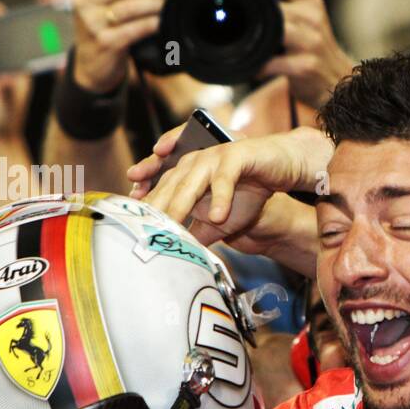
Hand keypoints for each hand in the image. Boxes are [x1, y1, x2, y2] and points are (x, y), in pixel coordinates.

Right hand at [71, 0, 163, 92]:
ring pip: (129, 7)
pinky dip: (151, 23)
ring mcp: (93, 23)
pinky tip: (159, 21)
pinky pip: (134, 29)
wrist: (90, 63)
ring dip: (153, 4)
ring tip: (165, 3)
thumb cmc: (101, 25)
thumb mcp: (99, 0)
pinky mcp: (106, 43)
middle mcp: (85, 2)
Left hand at [130, 126, 331, 248]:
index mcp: (187, 172)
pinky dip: (221, 196)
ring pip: (193, 180)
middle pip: (170, 184)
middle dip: (156, 205)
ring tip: (172, 222)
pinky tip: (218, 216)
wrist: (281, 168)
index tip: (128, 220)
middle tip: (143, 226)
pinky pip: (225, 177)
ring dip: (182, 202)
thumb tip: (179, 253)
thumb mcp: (220, 219)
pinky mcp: (238, 155)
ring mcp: (215, 156)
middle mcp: (196, 161)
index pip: (159, 188)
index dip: (145, 202)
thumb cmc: (249, 191)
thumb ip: (199, 231)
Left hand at [250, 0, 353, 108]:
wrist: (340, 82)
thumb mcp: (309, 21)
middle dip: (253, 9)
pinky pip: (273, 63)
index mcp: (312, 4)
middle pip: (276, 7)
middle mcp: (313, 20)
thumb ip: (288, 5)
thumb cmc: (316, 51)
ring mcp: (310, 43)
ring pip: (275, 31)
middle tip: (229, 8)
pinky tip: (253, 67)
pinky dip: (259, 66)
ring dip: (255, 38)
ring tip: (240, 40)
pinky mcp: (305, 65)